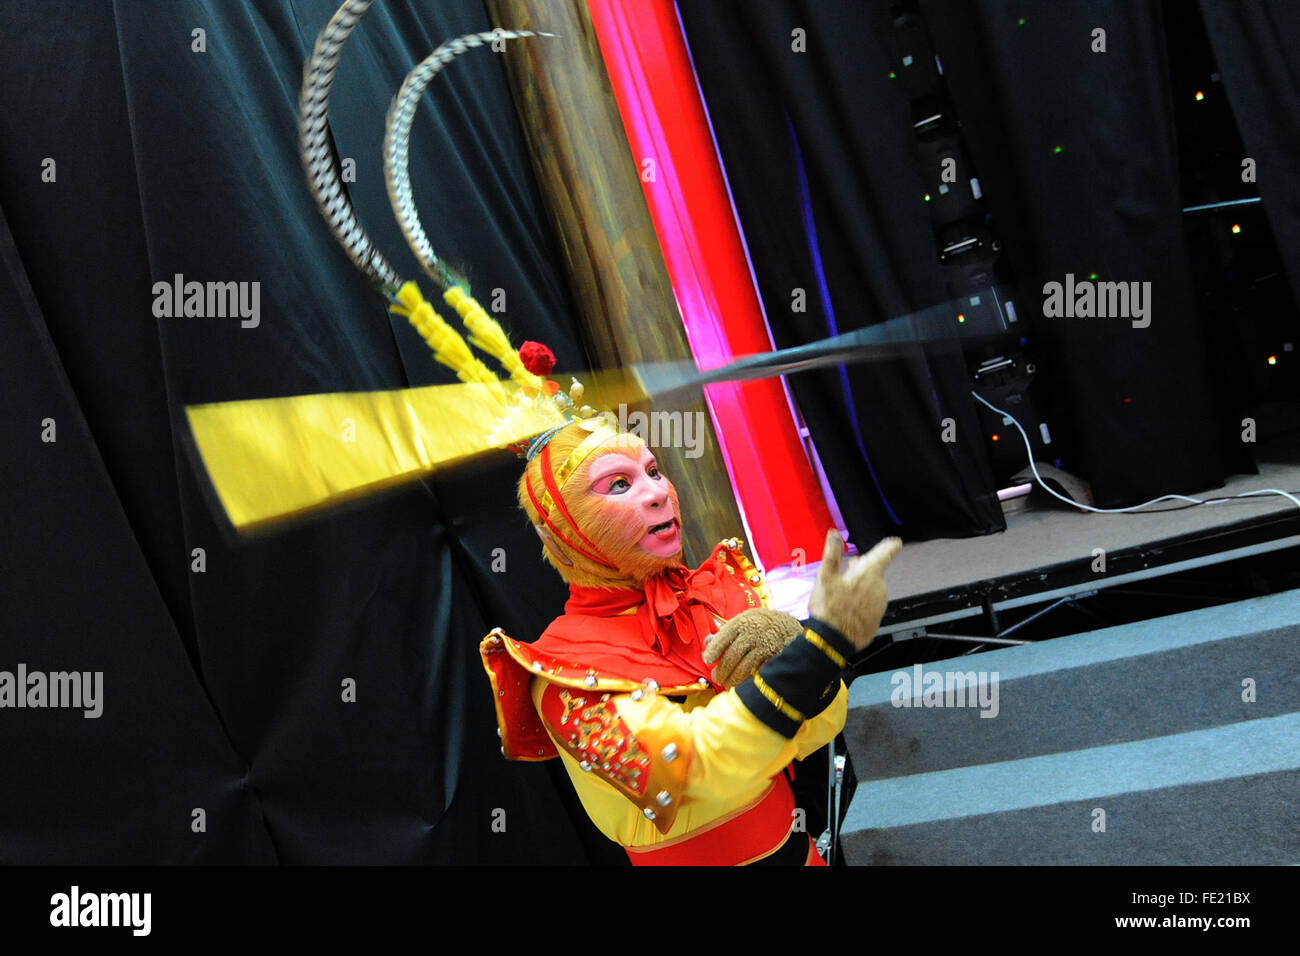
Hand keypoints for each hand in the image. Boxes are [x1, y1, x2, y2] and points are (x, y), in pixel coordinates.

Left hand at [703, 608, 803, 687]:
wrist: (788, 627)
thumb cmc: (759, 624)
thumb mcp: (742, 621)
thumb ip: (725, 632)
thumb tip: (706, 641)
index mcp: (742, 622)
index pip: (724, 637)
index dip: (714, 650)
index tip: (707, 661)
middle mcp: (754, 632)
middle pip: (733, 655)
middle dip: (722, 669)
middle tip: (717, 678)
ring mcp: (766, 645)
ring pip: (745, 667)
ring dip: (733, 678)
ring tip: (727, 684)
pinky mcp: (775, 658)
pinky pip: (759, 673)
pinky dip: (749, 680)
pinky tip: (743, 685)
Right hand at [809, 530, 900, 650]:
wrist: (832, 641)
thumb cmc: (829, 609)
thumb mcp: (825, 577)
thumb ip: (831, 553)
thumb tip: (834, 534)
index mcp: (869, 573)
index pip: (887, 552)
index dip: (890, 545)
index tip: (894, 542)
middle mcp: (879, 587)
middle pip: (875, 572)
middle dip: (864, 569)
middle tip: (849, 571)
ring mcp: (880, 604)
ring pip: (873, 588)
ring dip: (862, 586)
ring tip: (844, 592)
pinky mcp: (876, 618)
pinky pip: (871, 604)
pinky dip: (862, 602)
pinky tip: (848, 607)